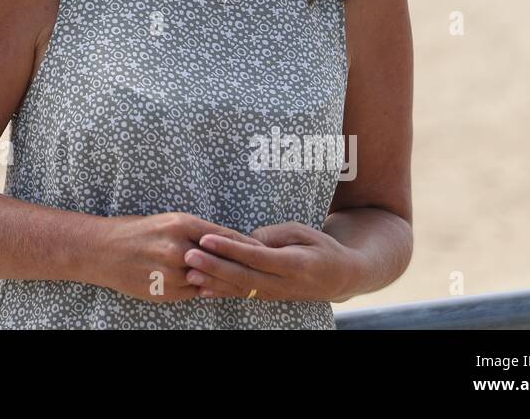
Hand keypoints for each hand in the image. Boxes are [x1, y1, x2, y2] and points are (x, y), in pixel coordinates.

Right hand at [94, 212, 264, 303]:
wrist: (103, 250)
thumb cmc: (138, 231)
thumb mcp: (168, 222)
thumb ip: (196, 233)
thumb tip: (226, 243)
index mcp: (181, 224)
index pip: (225, 236)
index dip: (246, 245)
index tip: (262, 250)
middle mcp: (178, 247)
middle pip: (222, 261)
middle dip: (239, 265)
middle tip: (257, 268)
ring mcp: (172, 272)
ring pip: (209, 280)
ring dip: (220, 280)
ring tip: (234, 279)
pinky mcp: (165, 291)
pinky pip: (193, 293)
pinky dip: (200, 289)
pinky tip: (202, 285)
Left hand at [183, 221, 360, 302]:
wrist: (341, 278)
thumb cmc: (321, 248)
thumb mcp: (303, 232)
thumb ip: (274, 235)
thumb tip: (246, 240)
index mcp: (294, 263)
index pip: (256, 256)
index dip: (230, 248)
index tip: (207, 238)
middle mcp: (283, 282)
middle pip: (243, 276)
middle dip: (213, 266)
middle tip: (189, 256)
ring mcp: (275, 293)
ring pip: (240, 289)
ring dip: (212, 282)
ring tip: (188, 273)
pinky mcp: (269, 297)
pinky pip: (243, 296)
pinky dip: (221, 293)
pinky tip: (201, 290)